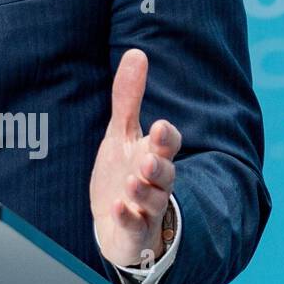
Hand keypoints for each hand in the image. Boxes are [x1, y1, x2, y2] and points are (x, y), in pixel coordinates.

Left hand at [90, 48, 180, 267]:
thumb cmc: (123, 172)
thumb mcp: (121, 133)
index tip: (160, 126)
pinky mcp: (134, 230)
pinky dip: (126, 217)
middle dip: (159, 167)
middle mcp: (154, 182)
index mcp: (153, 155)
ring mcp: (145, 208)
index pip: (167, 144)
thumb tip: (137, 53)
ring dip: (143, 192)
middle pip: (164, 174)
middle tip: (148, 159)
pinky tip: (117, 208)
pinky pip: (133, 225)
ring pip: (152, 200)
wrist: (116, 223)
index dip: (165, 137)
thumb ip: (128, 97)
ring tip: (132, 183)